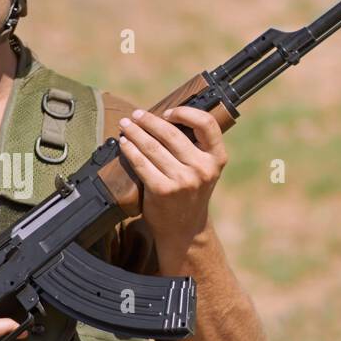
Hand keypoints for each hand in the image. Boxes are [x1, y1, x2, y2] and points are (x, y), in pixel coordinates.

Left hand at [117, 106, 227, 255]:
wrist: (184, 228)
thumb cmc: (190, 193)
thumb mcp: (203, 169)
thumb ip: (194, 147)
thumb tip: (162, 118)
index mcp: (216, 158)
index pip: (206, 123)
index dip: (185, 113)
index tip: (167, 112)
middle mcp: (202, 168)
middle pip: (171, 133)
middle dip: (149, 120)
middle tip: (136, 115)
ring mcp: (183, 180)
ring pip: (153, 146)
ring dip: (135, 132)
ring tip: (126, 125)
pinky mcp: (163, 190)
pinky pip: (141, 163)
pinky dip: (130, 150)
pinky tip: (124, 143)